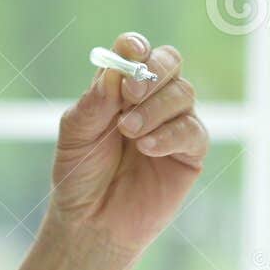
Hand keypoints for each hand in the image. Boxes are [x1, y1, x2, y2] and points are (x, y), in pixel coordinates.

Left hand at [48, 32, 208, 258]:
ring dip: (155, 109)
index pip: (137, 52)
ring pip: (183, 94)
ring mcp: (173, 124)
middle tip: (129, 95)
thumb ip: (95, 102)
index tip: (130, 53)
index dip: (136, 48)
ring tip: (129, 132)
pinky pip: (192, 131)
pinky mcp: (189, 153)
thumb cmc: (80, 175)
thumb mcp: (76, 135)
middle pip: (169, 62)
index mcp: (120, 88)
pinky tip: (147, 149)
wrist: (91, 222)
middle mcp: (151, 100)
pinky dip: (170, 134)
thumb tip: (116, 73)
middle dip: (153, 72)